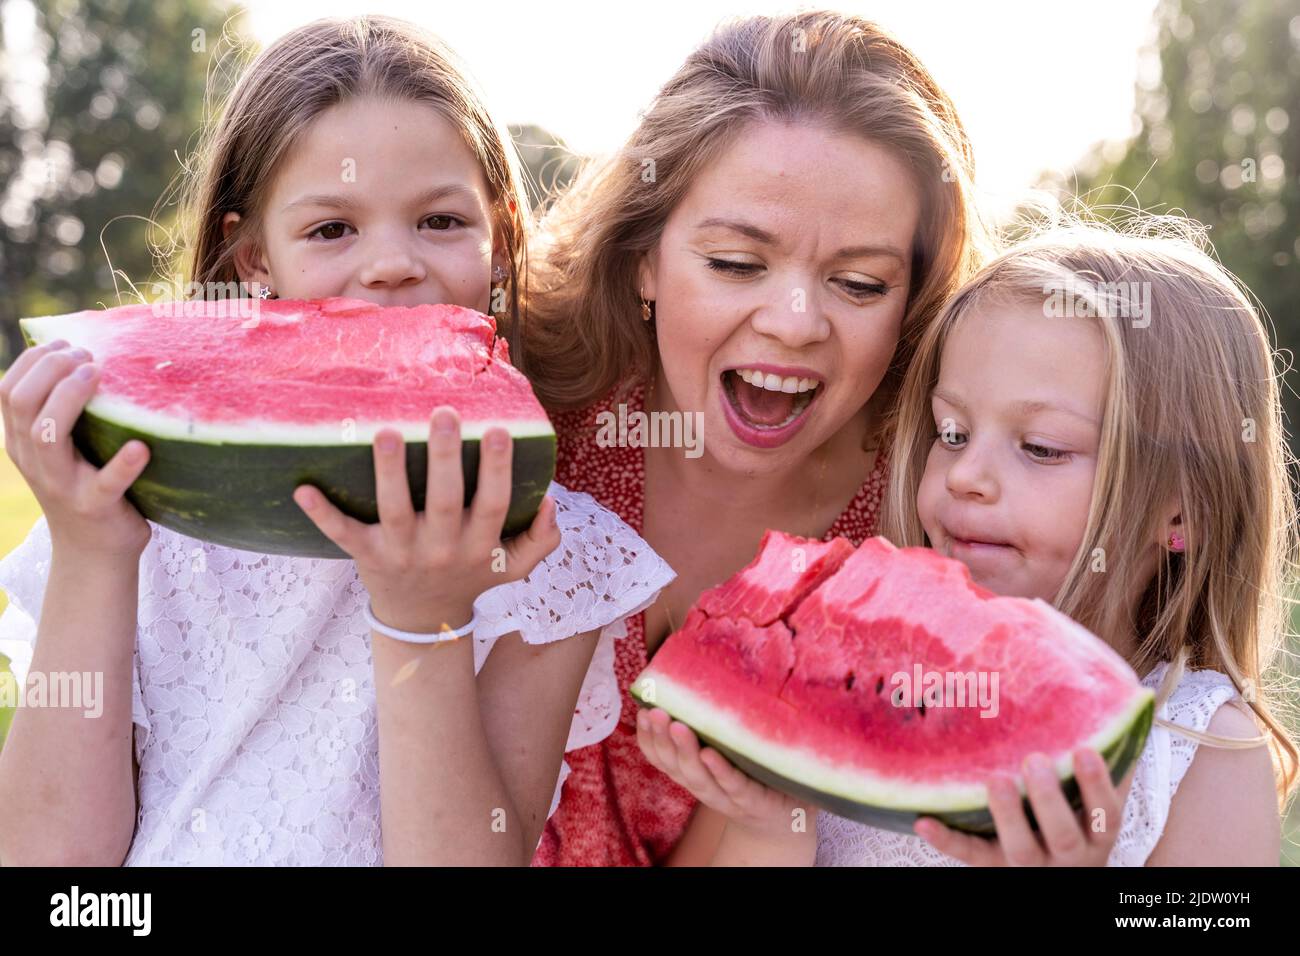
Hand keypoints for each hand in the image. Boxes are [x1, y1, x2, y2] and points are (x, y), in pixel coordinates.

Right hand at [0, 340, 151, 557]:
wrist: (93, 555)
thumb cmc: (86, 487)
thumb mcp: (62, 451)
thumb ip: (61, 413)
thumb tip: (86, 357)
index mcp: (22, 443)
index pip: (8, 389)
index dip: (33, 359)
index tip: (66, 344)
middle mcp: (34, 461)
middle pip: (21, 402)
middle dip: (51, 368)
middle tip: (87, 357)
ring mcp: (62, 484)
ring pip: (47, 434)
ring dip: (70, 397)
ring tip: (97, 375)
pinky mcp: (96, 507)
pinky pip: (106, 484)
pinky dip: (123, 464)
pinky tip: (140, 446)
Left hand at [293, 405, 560, 633]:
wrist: (422, 619)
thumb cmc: (471, 574)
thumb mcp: (514, 567)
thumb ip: (541, 539)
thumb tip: (550, 502)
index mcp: (478, 546)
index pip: (492, 504)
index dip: (497, 469)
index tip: (499, 430)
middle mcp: (440, 550)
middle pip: (443, 502)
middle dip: (445, 458)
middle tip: (445, 414)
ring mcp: (400, 554)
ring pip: (394, 512)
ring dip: (390, 473)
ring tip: (389, 431)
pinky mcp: (365, 556)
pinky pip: (342, 534)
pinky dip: (321, 514)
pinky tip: (302, 488)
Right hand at [636, 707, 816, 841]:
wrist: (786, 821)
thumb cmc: (753, 777)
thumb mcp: (728, 751)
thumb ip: (712, 727)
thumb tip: (698, 679)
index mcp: (693, 774)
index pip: (661, 758)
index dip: (648, 737)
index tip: (642, 710)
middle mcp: (703, 787)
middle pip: (675, 765)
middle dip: (662, 738)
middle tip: (655, 711)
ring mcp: (727, 797)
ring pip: (698, 777)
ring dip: (685, 751)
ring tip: (677, 726)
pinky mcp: (753, 801)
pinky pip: (734, 786)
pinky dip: (720, 771)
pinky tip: (710, 753)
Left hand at [913, 748, 1134, 865]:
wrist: (1058, 878)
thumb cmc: (1078, 824)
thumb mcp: (1096, 805)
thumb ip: (1110, 763)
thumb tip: (1126, 700)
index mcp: (1096, 836)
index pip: (1106, 815)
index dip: (1097, 784)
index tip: (1084, 749)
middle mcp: (1067, 857)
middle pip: (1063, 834)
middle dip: (1049, 799)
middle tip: (1034, 761)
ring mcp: (1028, 866)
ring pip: (1020, 849)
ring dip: (1008, 815)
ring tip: (996, 781)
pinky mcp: (992, 868)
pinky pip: (969, 856)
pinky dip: (947, 840)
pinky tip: (924, 820)